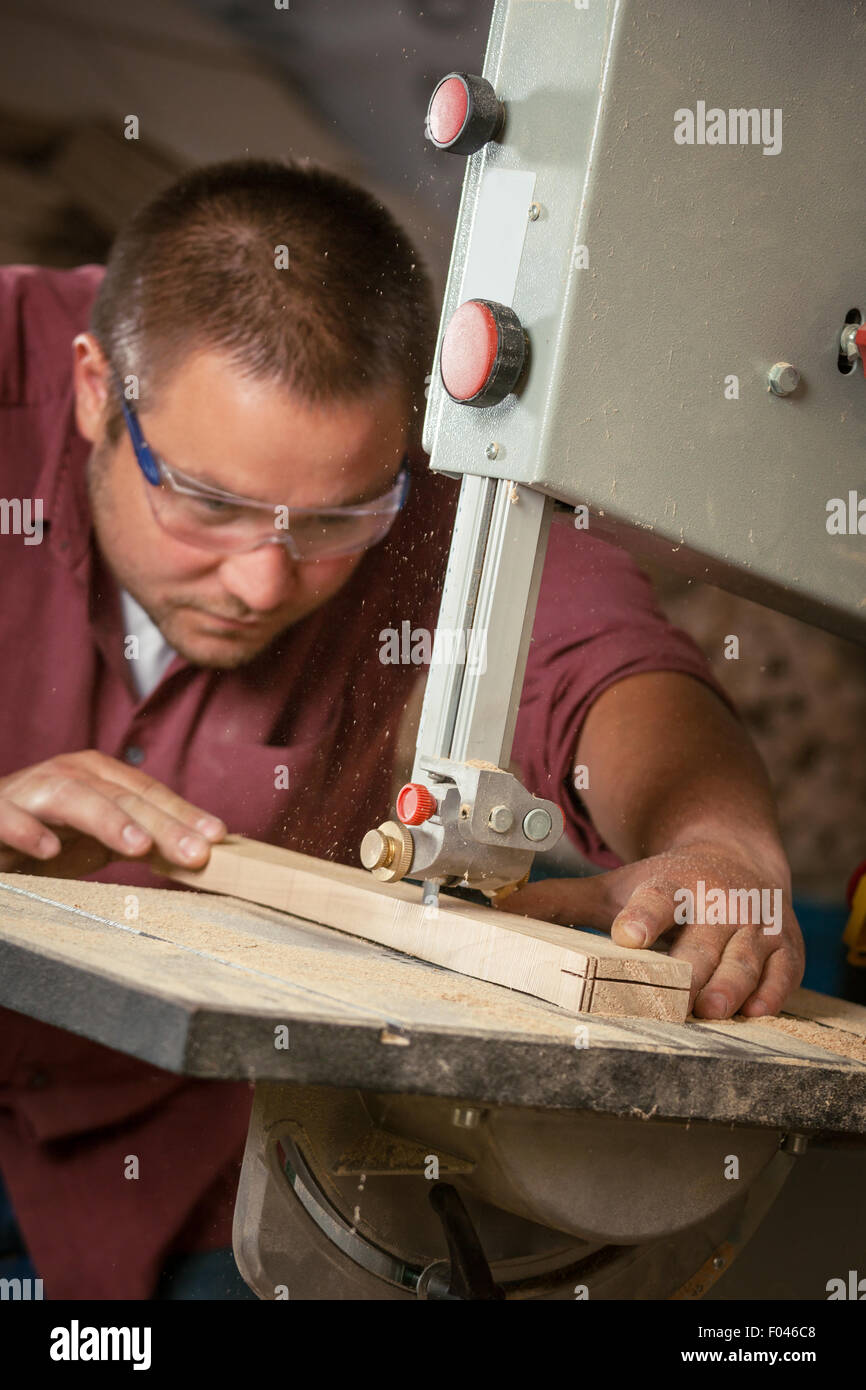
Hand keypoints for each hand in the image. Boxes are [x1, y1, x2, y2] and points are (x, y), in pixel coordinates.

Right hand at [0, 750, 225, 876]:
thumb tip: (198, 852)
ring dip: (108, 820)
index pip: (149, 793)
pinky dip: (29, 832)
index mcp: (97, 775)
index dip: (184, 813)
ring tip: (139, 845)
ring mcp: (29, 792)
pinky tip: (50, 850)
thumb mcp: (98, 839)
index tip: (218, 838)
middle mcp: (67, 775)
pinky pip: (8, 818)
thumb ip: (140, 841)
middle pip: (122, 796)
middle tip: (196, 852)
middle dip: (162, 824)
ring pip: (73, 798)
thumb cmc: (44, 835)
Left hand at [495, 839, 804, 1017]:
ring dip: (732, 984)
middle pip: (703, 940)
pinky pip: (783, 972)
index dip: (643, 918)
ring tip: (714, 1010)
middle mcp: (716, 902)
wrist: (736, 855)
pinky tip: (756, 1011)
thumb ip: (560, 901)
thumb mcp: (615, 887)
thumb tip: (498, 909)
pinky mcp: (784, 946)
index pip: (655, 899)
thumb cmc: (669, 885)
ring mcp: (753, 924)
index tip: (628, 937)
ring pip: (745, 958)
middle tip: (677, 999)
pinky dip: (772, 992)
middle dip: (691, 969)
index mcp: (671, 884)